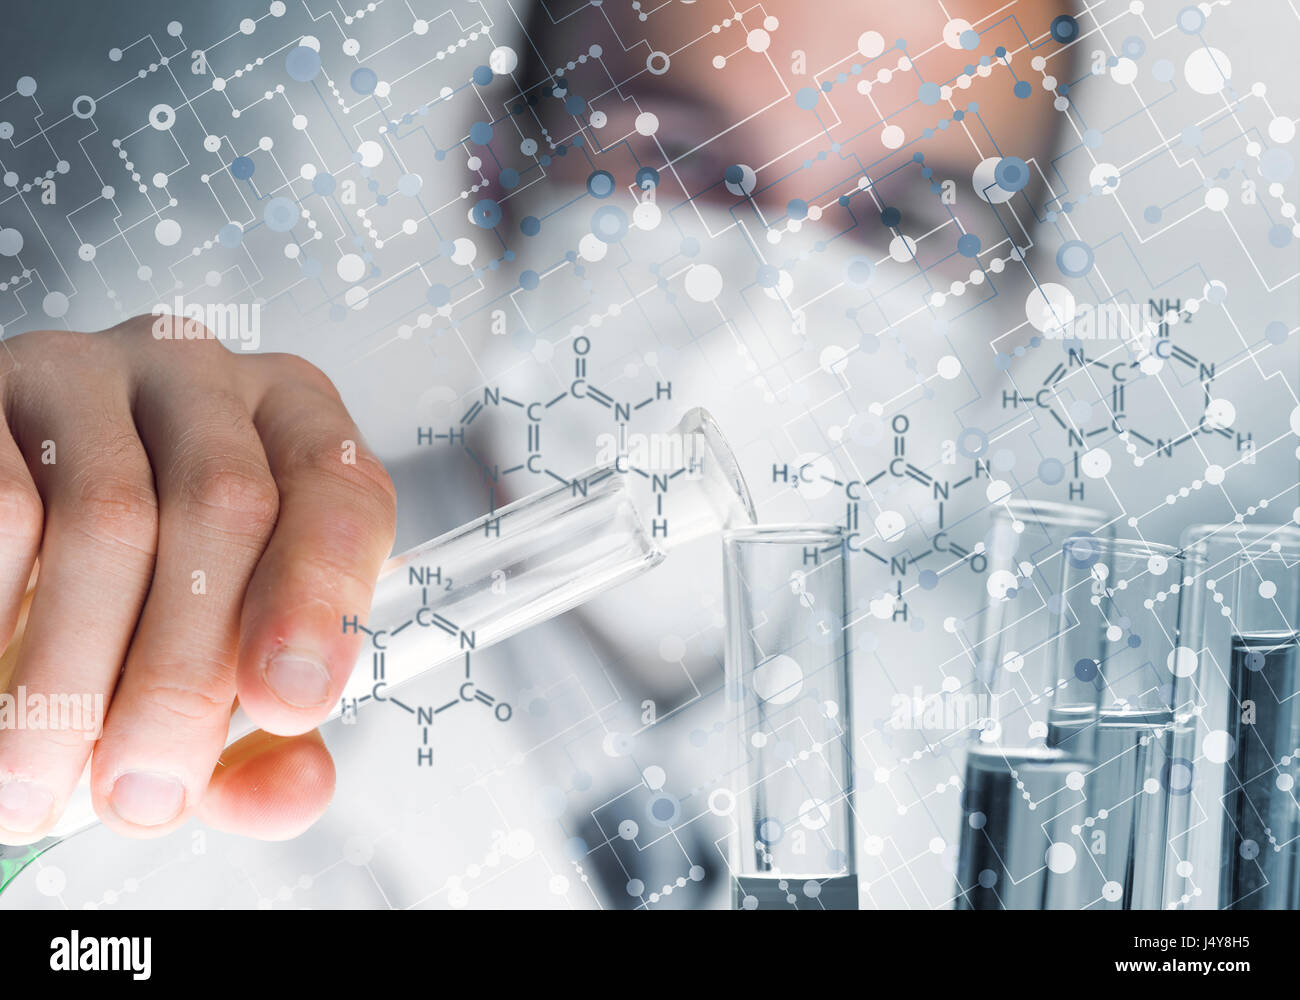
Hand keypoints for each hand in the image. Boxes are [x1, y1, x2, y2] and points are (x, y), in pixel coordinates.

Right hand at [0, 315, 395, 842]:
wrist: (8, 522)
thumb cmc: (140, 591)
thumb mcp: (220, 653)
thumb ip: (262, 734)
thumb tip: (294, 793)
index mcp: (294, 428)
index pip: (342, 493)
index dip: (321, 600)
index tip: (287, 705)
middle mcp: (203, 381)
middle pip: (226, 508)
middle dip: (184, 674)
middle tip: (143, 791)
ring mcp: (90, 372)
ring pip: (107, 517)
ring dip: (72, 675)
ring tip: (39, 783)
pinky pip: (0, 506)